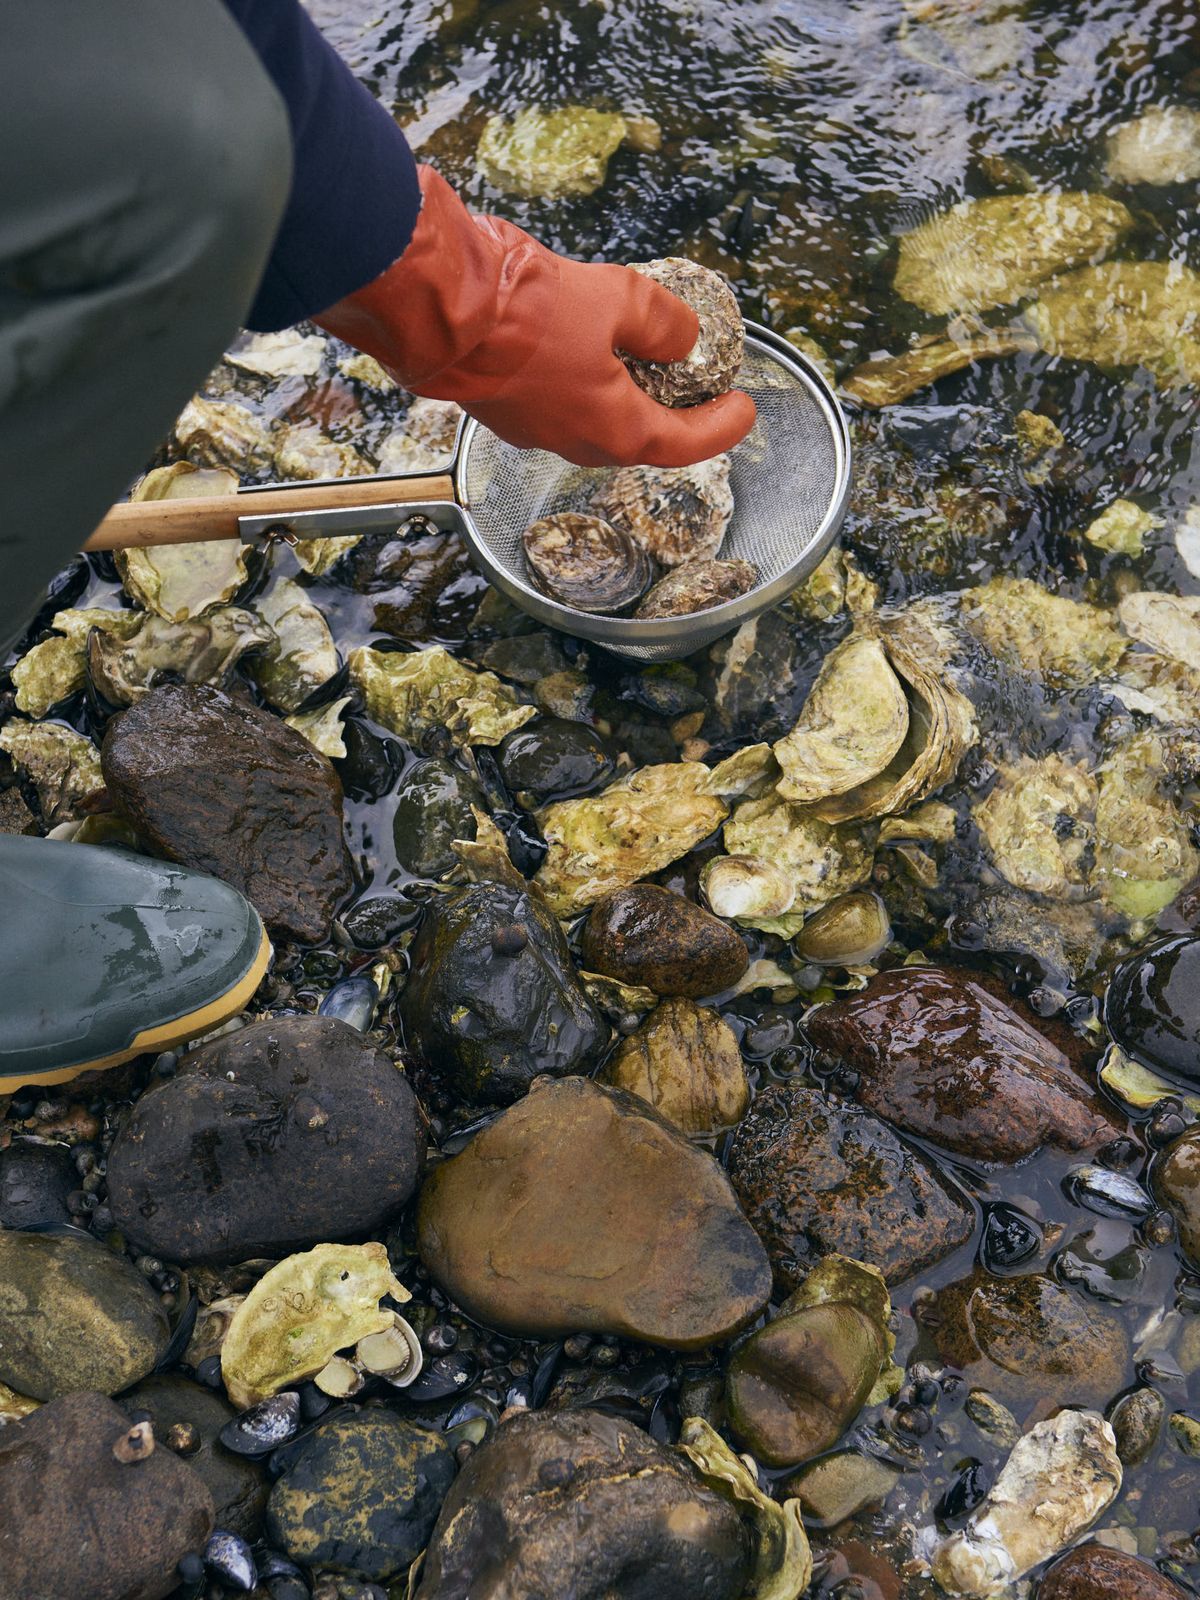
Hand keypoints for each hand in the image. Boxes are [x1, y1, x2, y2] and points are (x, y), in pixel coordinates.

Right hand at [316, 166, 755, 467]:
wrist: (435, 308)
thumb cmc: (525, 309)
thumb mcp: (618, 299)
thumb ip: (663, 322)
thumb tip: (684, 337)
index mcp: (612, 427)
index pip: (682, 443)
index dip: (720, 428)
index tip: (744, 411)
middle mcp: (572, 440)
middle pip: (636, 437)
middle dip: (671, 416)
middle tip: (697, 388)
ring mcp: (532, 427)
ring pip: (592, 419)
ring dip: (622, 395)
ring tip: (642, 361)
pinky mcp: (500, 403)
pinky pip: (555, 399)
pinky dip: (582, 380)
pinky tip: (584, 344)